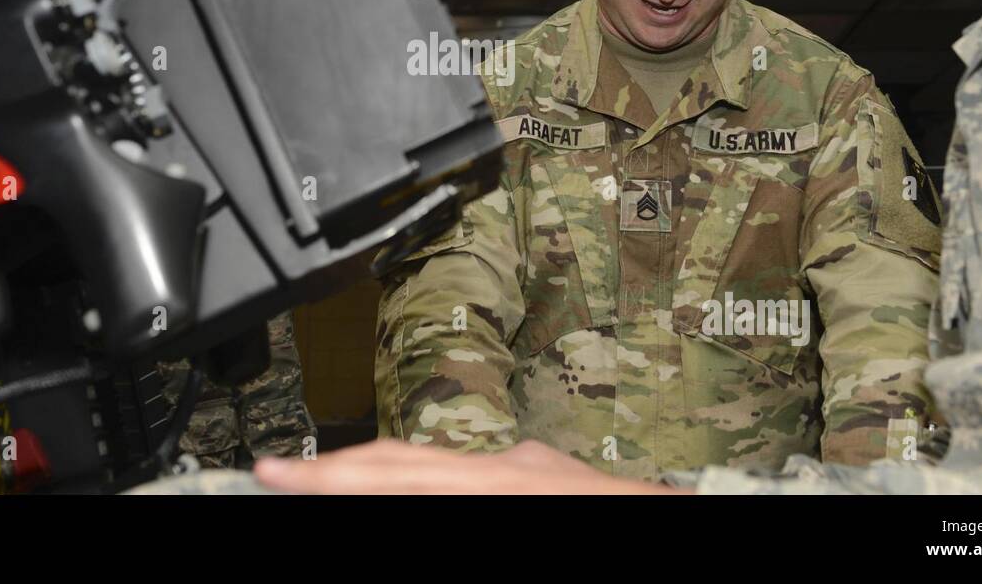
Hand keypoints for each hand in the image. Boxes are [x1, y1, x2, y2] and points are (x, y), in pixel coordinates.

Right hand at [252, 439, 687, 494]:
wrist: (710, 521)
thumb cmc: (617, 511)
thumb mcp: (529, 501)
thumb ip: (444, 492)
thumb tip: (386, 482)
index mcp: (505, 489)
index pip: (393, 476)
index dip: (324, 477)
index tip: (271, 474)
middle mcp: (512, 468)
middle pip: (403, 460)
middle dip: (335, 469)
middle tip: (275, 474)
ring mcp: (529, 465)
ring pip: (435, 467)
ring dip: (379, 477)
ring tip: (327, 484)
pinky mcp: (545, 473)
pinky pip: (470, 475)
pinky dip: (427, 485)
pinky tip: (406, 490)